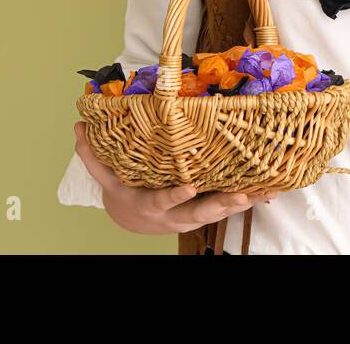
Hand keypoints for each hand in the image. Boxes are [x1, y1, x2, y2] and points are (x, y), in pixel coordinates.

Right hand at [74, 121, 278, 235]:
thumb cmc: (125, 191)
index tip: (189, 187)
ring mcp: (194, 215)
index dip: (175, 196)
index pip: (162, 200)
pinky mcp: (209, 210)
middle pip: (199, 213)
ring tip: (265, 191)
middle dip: (220, 206)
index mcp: (149, 204)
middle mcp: (175, 214)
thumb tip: (78, 127)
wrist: (137, 221)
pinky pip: (232, 206)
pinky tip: (271, 190)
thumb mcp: (106, 177)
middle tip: (240, 196)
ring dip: (244, 203)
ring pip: (221, 212)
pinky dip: (252, 199)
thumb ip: (93, 155)